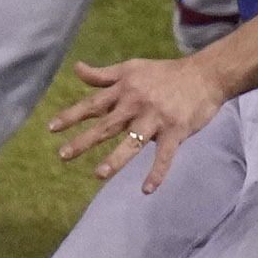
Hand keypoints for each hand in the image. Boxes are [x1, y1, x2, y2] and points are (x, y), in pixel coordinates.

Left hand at [48, 56, 228, 192]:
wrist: (206, 75)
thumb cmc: (165, 72)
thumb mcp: (131, 67)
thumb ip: (103, 74)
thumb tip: (76, 68)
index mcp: (124, 90)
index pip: (92, 104)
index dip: (71, 115)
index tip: (51, 128)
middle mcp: (136, 104)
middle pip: (107, 125)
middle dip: (84, 141)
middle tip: (63, 155)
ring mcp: (156, 119)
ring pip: (133, 142)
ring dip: (116, 159)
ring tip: (99, 174)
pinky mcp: (176, 131)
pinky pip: (165, 156)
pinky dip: (157, 173)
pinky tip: (147, 190)